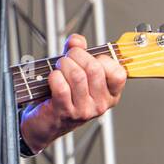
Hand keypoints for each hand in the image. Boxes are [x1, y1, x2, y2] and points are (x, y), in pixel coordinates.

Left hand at [20, 34, 126, 151]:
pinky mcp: (66, 112)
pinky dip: (54, 77)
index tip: (90, 58)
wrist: (44, 122)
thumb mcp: (76, 71)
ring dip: (63, 65)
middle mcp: (101, 104)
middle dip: (76, 56)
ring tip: (59, 68)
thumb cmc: (62, 96)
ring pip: (77, 75)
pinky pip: (61, 86)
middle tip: (67, 58)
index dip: (102, 59)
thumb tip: (77, 40)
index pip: (118, 73)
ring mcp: (84, 110)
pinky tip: (52, 79)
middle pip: (94, 69)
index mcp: (110, 94)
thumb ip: (78, 51)